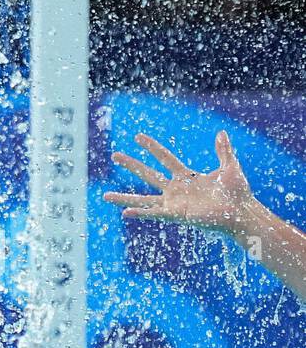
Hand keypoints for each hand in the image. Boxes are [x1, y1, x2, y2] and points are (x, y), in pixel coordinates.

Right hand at [105, 131, 256, 234]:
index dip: (152, 147)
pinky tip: (125, 213)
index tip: (137, 136)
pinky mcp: (176, 214)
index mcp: (186, 176)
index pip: (164, 158)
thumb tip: (221, 133)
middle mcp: (176, 189)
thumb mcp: (230, 167)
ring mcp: (174, 203)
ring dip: (124, 198)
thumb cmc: (239, 193)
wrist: (243, 213)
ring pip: (143, 199)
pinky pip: (154, 213)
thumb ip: (224, 151)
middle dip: (131, 164)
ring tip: (105, 196)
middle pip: (148, 174)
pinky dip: (140, 213)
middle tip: (114, 155)